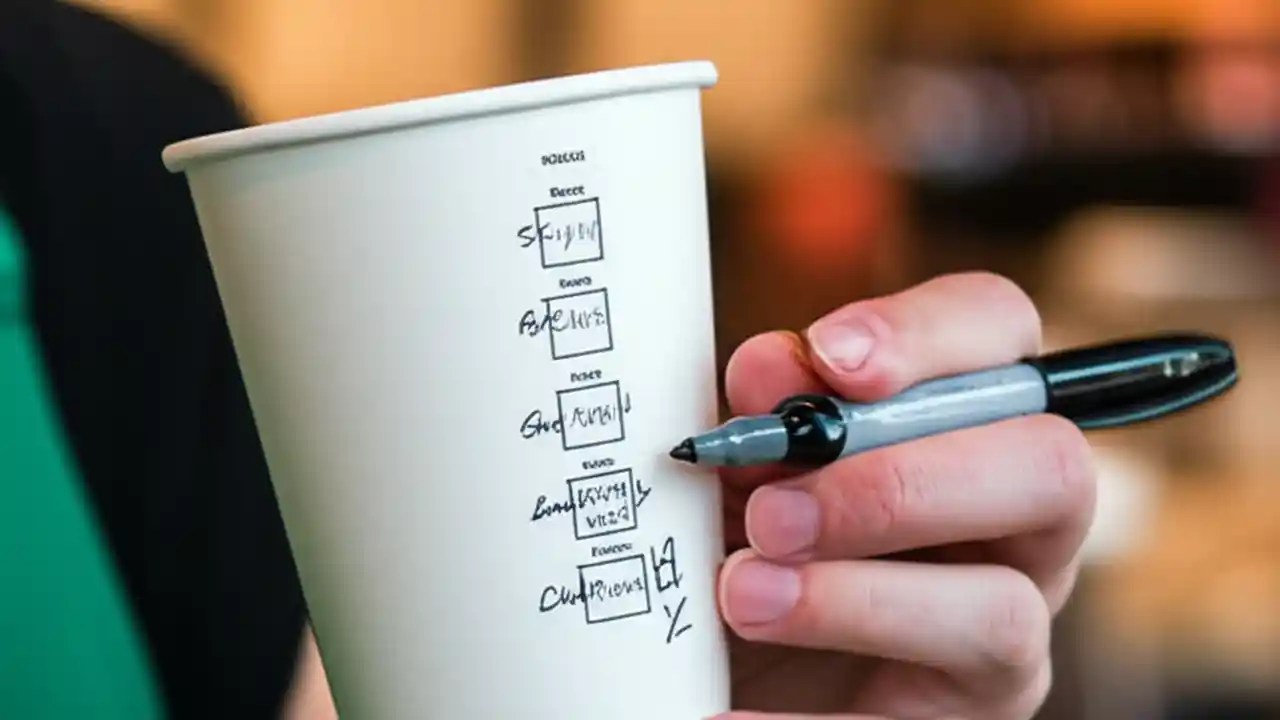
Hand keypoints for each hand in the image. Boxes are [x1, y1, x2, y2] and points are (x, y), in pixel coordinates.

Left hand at [714, 272, 1096, 719]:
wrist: (722, 671)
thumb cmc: (748, 545)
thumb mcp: (742, 472)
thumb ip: (764, 420)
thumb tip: (773, 369)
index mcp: (967, 426)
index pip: (1002, 334)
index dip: (930, 333)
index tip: (830, 359)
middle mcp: (1016, 527)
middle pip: (1050, 468)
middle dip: (902, 484)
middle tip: (772, 514)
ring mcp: (1003, 634)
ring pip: (1001, 607)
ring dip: (853, 598)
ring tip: (742, 596)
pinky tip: (729, 712)